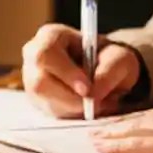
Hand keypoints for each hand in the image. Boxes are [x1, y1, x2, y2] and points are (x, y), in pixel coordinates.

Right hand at [21, 23, 140, 118]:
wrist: (105, 71)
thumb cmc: (110, 58)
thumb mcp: (120, 57)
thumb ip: (110, 70)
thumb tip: (93, 94)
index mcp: (50, 36)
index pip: (46, 54)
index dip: (65, 73)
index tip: (87, 89)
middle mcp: (34, 58)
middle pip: (39, 84)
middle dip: (70, 98)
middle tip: (94, 104)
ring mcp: (32, 81)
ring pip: (46, 103)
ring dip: (75, 109)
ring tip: (97, 102)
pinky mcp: (38, 101)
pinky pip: (52, 115)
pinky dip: (74, 116)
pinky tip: (86, 106)